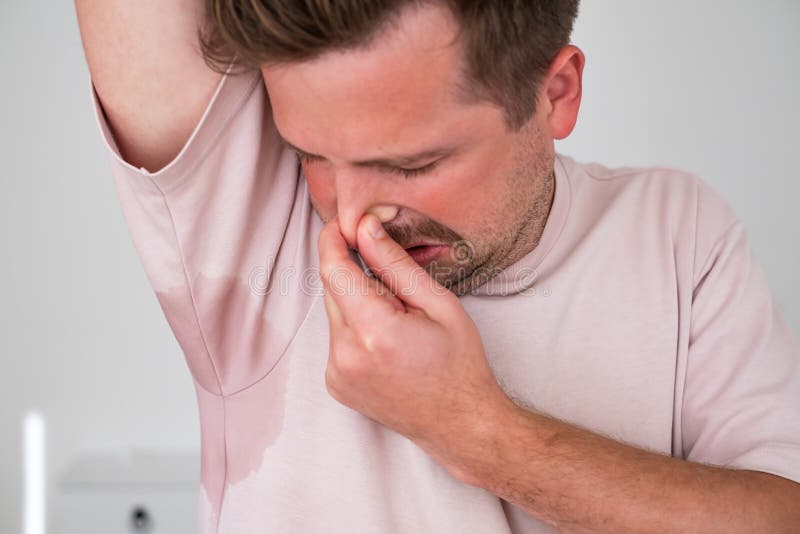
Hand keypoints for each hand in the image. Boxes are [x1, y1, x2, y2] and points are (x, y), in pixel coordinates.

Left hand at [318, 213, 509, 471]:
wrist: (460, 423)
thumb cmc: (459, 363)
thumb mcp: (438, 304)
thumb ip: (395, 264)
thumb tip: (366, 228)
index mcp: (375, 332)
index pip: (333, 270)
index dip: (333, 239)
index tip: (343, 223)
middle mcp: (346, 355)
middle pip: (332, 289)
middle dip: (355, 273)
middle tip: (393, 283)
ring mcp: (337, 373)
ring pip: (334, 313)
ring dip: (357, 303)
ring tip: (397, 321)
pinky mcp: (335, 383)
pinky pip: (336, 338)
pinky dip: (355, 328)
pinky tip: (387, 343)